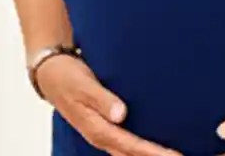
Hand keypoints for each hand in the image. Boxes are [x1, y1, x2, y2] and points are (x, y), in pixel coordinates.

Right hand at [37, 55, 180, 155]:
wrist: (51, 76)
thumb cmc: (68, 78)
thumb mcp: (83, 85)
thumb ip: (101, 99)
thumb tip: (120, 114)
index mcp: (96, 128)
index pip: (130, 145)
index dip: (151, 152)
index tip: (173, 155)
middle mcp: (100, 135)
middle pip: (132, 155)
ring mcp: (103, 134)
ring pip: (129, 153)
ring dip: (149, 155)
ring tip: (173, 155)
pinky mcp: (106, 128)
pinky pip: (126, 144)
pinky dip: (140, 150)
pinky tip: (155, 148)